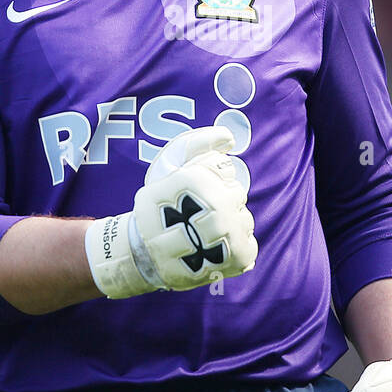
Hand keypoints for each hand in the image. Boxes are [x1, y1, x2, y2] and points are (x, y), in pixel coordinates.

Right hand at [84, 125, 257, 297]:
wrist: (142, 255)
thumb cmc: (154, 209)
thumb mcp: (167, 167)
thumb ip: (197, 145)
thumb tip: (229, 136)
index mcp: (200, 181)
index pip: (226, 172)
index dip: (210, 184)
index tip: (194, 199)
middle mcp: (218, 205)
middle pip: (236, 196)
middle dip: (221, 204)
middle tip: (197, 220)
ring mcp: (230, 232)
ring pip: (245, 221)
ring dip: (230, 227)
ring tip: (204, 237)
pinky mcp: (238, 255)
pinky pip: (249, 246)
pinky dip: (236, 251)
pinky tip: (215, 252)